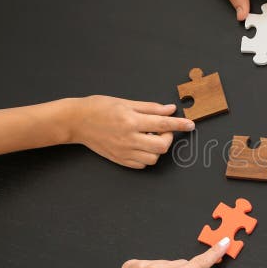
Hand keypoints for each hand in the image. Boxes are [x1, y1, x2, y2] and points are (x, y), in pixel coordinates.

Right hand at [67, 96, 193, 168]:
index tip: (190, 125)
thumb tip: (170, 109)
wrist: (76, 121)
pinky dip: (147, 157)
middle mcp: (128, 139)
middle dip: (168, 138)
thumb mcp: (126, 102)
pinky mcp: (119, 160)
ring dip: (158, 149)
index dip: (180, 124)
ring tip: (150, 137)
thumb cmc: (99, 108)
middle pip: (161, 146)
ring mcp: (123, 152)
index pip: (163, 124)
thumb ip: (151, 108)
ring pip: (153, 159)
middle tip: (163, 129)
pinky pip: (141, 165)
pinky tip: (142, 146)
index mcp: (131, 121)